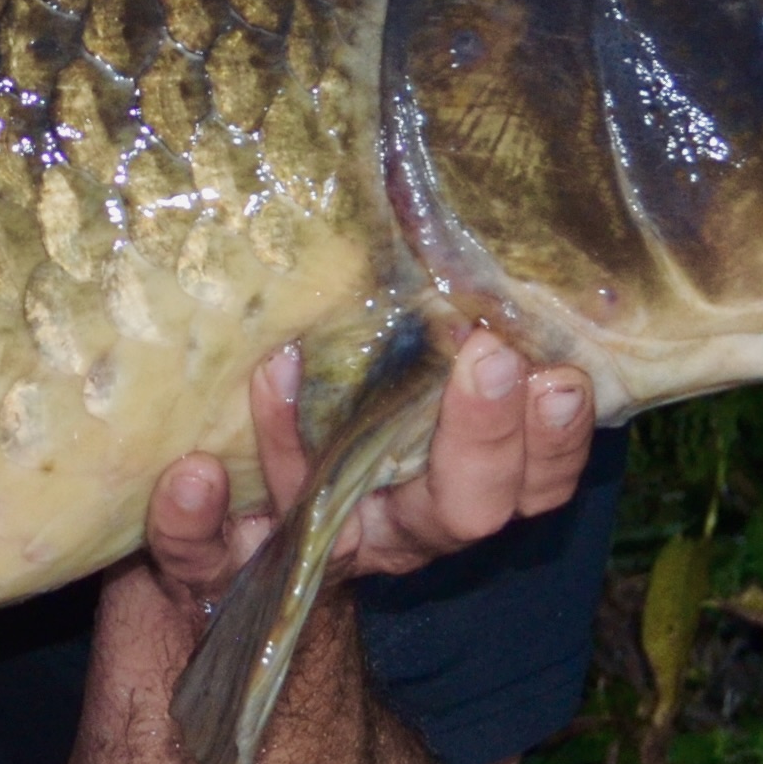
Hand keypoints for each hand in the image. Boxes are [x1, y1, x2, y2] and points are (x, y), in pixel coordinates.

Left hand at [139, 331, 591, 613]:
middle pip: (466, 508)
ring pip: (333, 528)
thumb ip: (438, 316)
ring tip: (284, 365)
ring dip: (313, 453)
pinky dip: (201, 512)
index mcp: (458, 484)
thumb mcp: (405, 364)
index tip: (561, 374)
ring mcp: (315, 546)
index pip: (535, 480)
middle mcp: (400, 525)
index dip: (557, 439)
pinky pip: (209, 552)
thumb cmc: (346, 406)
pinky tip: (205, 456)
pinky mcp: (223, 564)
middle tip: (491, 354)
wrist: (224, 516)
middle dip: (486, 436)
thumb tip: (453, 199)